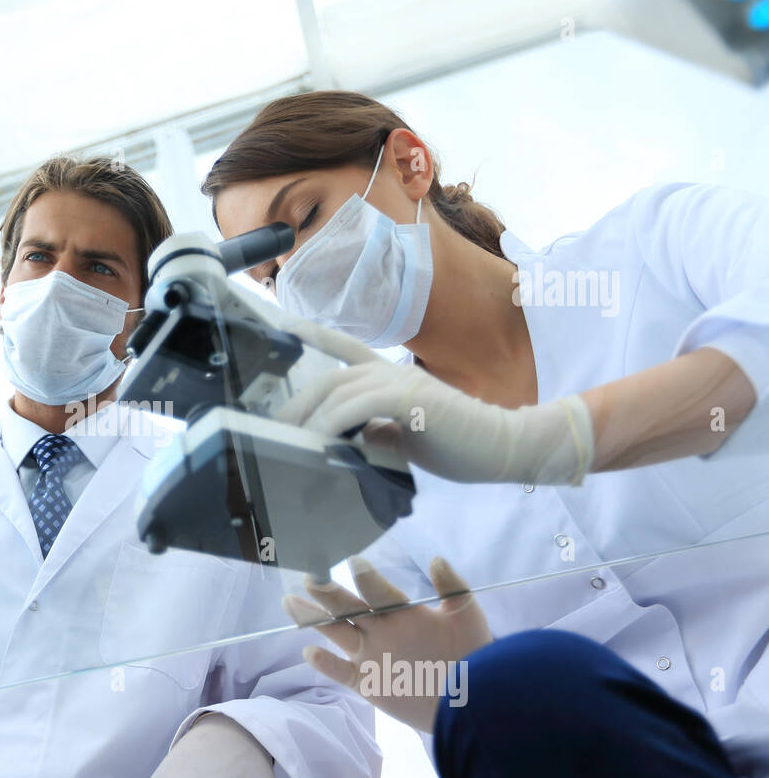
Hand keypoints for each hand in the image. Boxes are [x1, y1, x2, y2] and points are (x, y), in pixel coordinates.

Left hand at [273, 317, 593, 485]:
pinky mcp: (410, 398)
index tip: (285, 329)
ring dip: (307, 419)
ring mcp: (400, 382)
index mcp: (390, 378)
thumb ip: (375, 434)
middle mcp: (391, 372)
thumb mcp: (404, 441)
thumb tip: (344, 443)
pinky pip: (357, 406)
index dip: (315, 336)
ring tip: (287, 443)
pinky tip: (317, 440)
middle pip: (329, 379)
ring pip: (338, 391)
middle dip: (296, 404)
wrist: (505, 448)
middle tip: (271, 430)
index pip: (345, 352)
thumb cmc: (460, 446)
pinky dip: (332, 423)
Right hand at [284, 555, 492, 732]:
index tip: (355, 565)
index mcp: (401, 612)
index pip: (377, 591)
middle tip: (310, 576)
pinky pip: (340, 672)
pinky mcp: (366, 683)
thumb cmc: (474, 656)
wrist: (473, 701)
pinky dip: (325, 664)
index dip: (367, 579)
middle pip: (346, 608)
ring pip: (334, 633)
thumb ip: (453, 588)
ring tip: (290, 601)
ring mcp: (370, 655)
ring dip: (312, 618)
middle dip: (328, 593)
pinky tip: (310, 651)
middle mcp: (380, 629)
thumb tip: (436, 559)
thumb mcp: (467, 617)